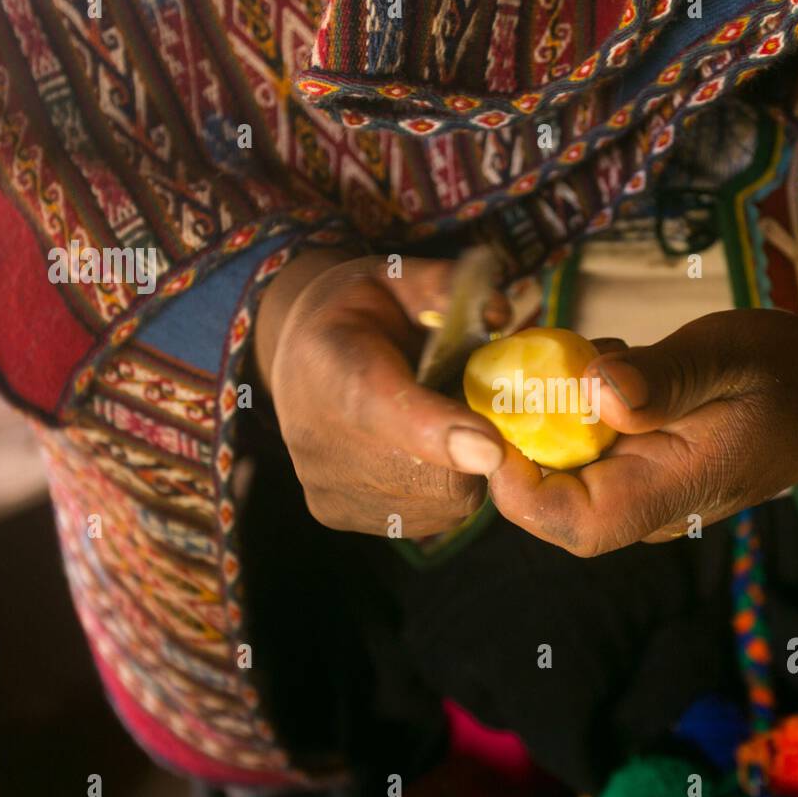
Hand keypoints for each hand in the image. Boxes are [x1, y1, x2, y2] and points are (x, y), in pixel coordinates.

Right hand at [254, 250, 508, 537]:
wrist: (298, 359)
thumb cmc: (362, 312)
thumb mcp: (397, 276)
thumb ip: (446, 288)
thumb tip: (499, 312)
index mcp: (334, 364)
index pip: (384, 408)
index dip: (441, 433)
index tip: (492, 446)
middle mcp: (320, 438)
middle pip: (432, 472)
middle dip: (475, 446)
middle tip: (470, 408)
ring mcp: (326, 485)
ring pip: (441, 502)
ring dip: (463, 472)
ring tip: (440, 429)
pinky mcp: (335, 514)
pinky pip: (424, 519)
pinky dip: (441, 493)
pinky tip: (422, 457)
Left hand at [488, 309, 797, 556]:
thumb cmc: (788, 374)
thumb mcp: (731, 354)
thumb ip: (665, 377)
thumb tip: (594, 390)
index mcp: (675, 490)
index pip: (578, 524)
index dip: (522, 491)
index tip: (495, 424)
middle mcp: (651, 503)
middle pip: (555, 497)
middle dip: (522, 433)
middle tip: (528, 360)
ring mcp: (645, 487)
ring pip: (566, 466)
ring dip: (551, 410)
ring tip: (586, 352)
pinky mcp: (641, 464)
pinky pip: (587, 446)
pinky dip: (577, 402)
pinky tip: (606, 360)